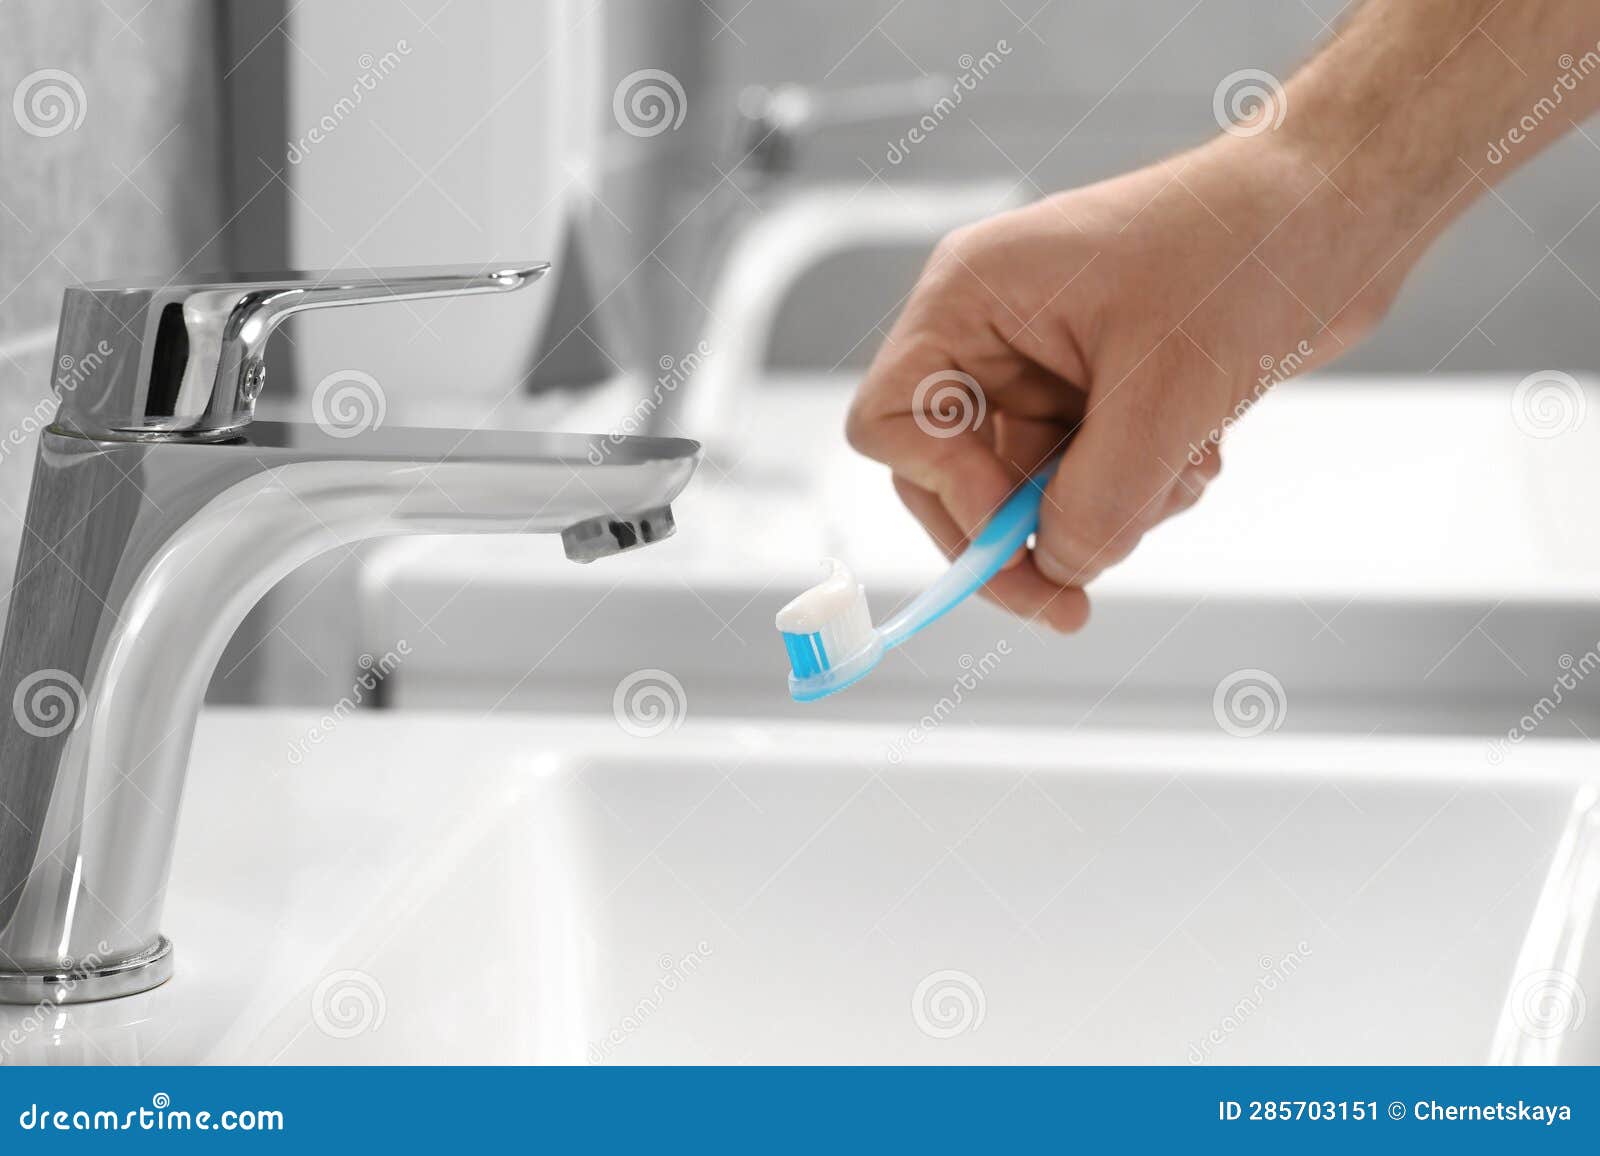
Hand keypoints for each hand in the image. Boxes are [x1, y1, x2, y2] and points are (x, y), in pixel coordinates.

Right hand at [846, 133, 1404, 630]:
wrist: (1339, 208)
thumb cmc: (1247, 249)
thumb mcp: (1168, 390)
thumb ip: (1099, 498)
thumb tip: (1061, 569)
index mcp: (974, 298)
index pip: (895, 422)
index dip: (947, 492)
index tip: (1018, 537)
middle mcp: (996, 334)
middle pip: (954, 475)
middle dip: (1019, 534)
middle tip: (1067, 601)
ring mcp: (1047, 365)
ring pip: (1031, 491)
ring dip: (1106, 508)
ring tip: (1182, 472)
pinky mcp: (1100, 392)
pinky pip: (1088, 482)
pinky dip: (1141, 491)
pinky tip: (1200, 452)